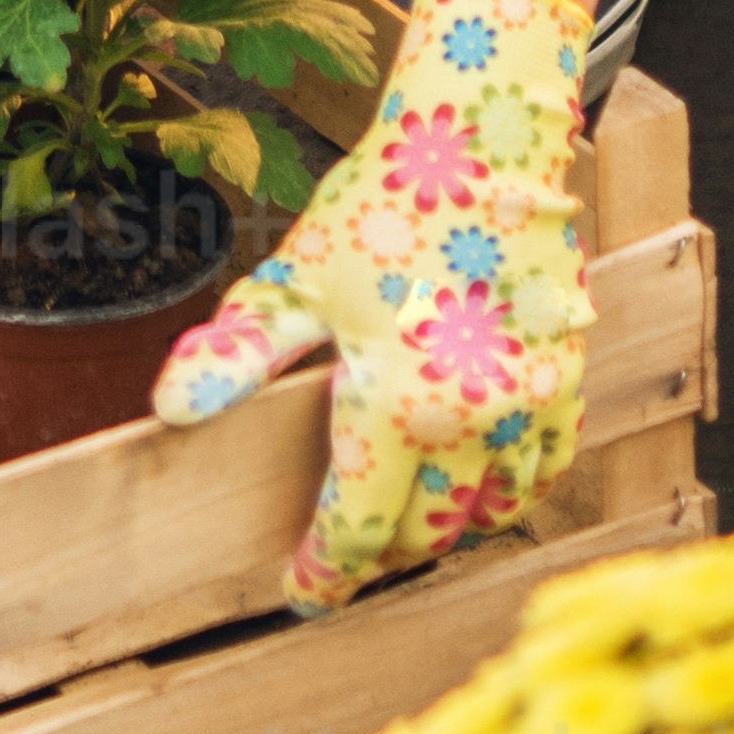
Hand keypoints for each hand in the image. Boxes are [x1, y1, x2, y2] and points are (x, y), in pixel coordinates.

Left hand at [151, 0, 590, 605]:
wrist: (487, 140)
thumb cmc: (383, 206)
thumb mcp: (295, 276)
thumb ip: (235, 352)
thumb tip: (167, 411)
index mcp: (394, 407)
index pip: (356, 530)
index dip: (324, 573)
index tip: (299, 593)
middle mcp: (469, 424)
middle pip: (424, 534)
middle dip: (382, 552)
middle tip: (350, 549)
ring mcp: (527, 408)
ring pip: (489, 515)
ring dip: (446, 528)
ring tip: (409, 519)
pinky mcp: (567, 382)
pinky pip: (543, 471)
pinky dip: (509, 493)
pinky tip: (479, 481)